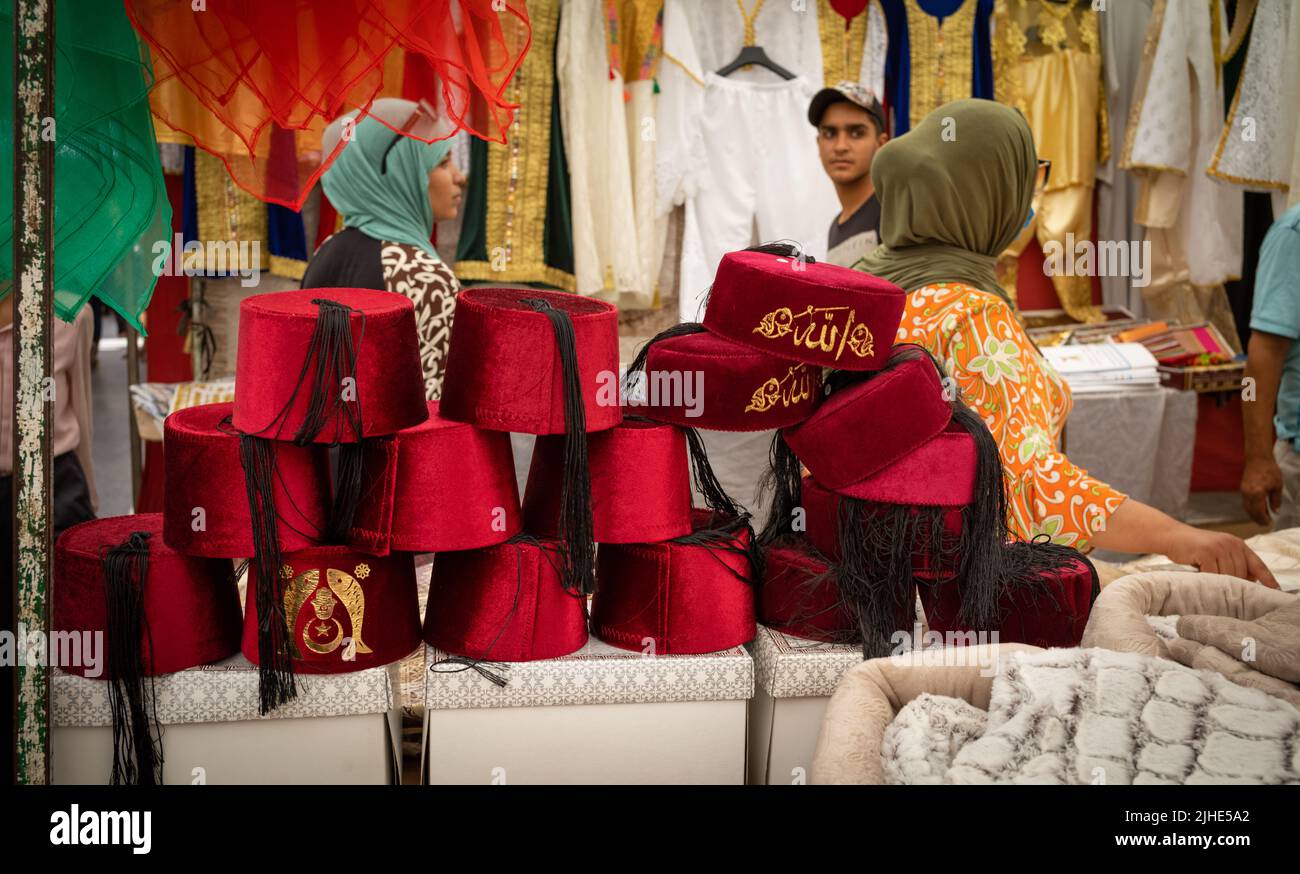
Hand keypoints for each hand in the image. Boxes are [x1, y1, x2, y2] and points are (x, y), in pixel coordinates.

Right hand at [1163, 525, 1279, 587]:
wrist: (1172, 536)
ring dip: (1219, 583)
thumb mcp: (1219, 552)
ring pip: (1227, 576)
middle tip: (1223, 590)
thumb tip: (1249, 581)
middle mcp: (1231, 544)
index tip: (1274, 590)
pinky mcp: (1206, 552)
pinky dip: (1208, 580)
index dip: (1267, 578)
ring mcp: (1219, 547)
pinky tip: (1201, 578)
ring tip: (1210, 584)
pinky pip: (1213, 575)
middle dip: (1234, 584)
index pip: (1258, 564)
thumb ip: (1234, 563)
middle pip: (1241, 574)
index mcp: (1238, 544)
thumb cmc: (1194, 548)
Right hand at [1240, 456, 1283, 526]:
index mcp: (1257, 494)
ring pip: (1246, 507)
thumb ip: (1276, 501)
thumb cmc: (1270, 471)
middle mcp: (1247, 494)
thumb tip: (1275, 512)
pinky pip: (1245, 502)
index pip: (1258, 511)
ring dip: (1253, 514)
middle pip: (1250, 511)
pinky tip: (1258, 508)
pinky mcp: (1242, 489)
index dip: (1263, 519)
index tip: (1269, 523)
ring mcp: (1243, 492)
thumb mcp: (1277, 486)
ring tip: (1262, 517)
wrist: (1258, 459)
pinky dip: (1251, 508)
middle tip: (1265, 523)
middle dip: (1257, 519)